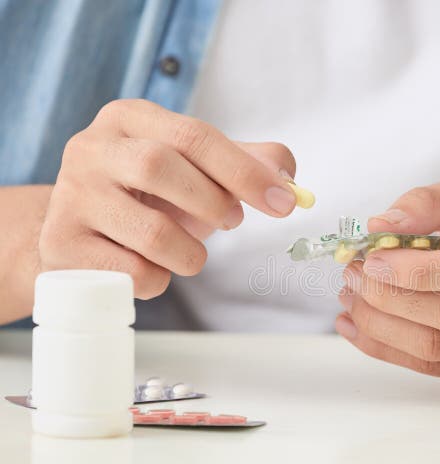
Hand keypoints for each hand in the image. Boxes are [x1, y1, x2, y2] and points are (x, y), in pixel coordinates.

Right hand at [39, 99, 297, 297]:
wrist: (80, 234)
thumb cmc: (148, 197)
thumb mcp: (197, 171)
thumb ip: (246, 164)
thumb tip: (288, 175)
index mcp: (130, 118)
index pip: (194, 135)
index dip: (245, 171)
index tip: (284, 203)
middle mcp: (91, 148)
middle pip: (161, 167)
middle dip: (212, 202)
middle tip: (232, 222)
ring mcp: (70, 197)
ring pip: (151, 232)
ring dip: (190, 253)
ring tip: (189, 254)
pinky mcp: (61, 245)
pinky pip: (132, 273)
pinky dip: (159, 279)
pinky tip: (151, 268)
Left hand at [335, 175, 439, 391]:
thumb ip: (430, 203)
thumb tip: (380, 226)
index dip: (415, 270)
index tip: (371, 259)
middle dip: (389, 297)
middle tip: (352, 275)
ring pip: (439, 349)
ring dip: (381, 326)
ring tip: (351, 299)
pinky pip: (437, 369)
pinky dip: (389, 350)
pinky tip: (361, 326)